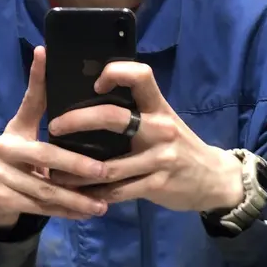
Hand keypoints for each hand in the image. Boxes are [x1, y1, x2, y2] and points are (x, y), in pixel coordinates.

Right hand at [0, 46, 107, 228]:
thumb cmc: (17, 153)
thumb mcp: (25, 125)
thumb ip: (38, 96)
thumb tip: (43, 50)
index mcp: (12, 130)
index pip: (34, 108)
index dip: (45, 89)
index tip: (78, 97)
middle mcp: (0, 151)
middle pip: (46, 158)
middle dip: (77, 166)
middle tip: (105, 171)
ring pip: (45, 189)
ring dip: (76, 198)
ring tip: (103, 203)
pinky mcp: (2, 201)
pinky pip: (41, 208)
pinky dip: (66, 211)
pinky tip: (87, 213)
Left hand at [49, 62, 242, 212]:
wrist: (212, 178)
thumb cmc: (178, 144)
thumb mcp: (163, 121)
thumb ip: (137, 112)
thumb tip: (92, 100)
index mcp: (159, 106)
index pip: (140, 75)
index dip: (115, 73)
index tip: (95, 84)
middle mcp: (160, 128)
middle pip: (113, 117)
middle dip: (77, 121)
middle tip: (54, 126)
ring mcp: (160, 157)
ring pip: (108, 165)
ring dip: (76, 170)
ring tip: (54, 169)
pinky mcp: (157, 184)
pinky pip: (118, 191)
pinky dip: (94, 193)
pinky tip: (78, 193)